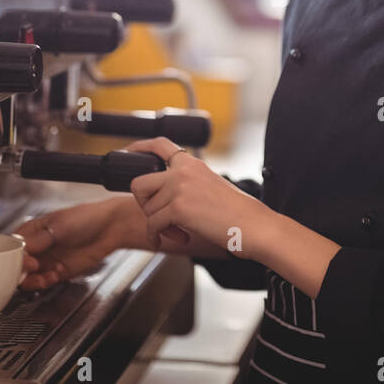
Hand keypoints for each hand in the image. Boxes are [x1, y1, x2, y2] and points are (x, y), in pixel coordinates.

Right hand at [13, 197, 129, 290]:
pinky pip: (43, 282)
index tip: (23, 258)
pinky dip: (43, 283)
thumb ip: (39, 239)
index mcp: (33, 230)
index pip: (13, 245)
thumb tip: (21, 248)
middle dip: (21, 269)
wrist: (110, 229)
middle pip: (18, 263)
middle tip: (33, 267)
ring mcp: (48, 260)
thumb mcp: (59, 225)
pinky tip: (51, 277)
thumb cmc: (86, 218)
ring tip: (41, 276)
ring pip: (28, 276)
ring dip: (31, 279)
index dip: (14, 254)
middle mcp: (38, 246)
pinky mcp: (58, 272)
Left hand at [124, 137, 267, 255]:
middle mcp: (183, 171)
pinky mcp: (178, 208)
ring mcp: (179, 188)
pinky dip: (159, 236)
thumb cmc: (239, 213)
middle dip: (145, 204)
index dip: (139, 148)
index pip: (159, 144)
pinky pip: (153, 225)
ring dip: (159, 225)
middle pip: (140, 183)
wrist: (255, 226)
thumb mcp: (212, 187)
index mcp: (192, 164)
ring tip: (179, 232)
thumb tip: (167, 199)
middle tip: (160, 216)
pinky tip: (175, 239)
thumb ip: (188, 185)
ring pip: (148, 209)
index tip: (128, 153)